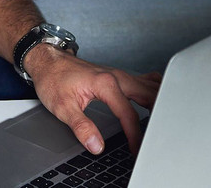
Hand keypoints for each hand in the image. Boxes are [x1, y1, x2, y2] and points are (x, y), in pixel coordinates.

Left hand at [25, 44, 161, 155]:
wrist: (47, 60)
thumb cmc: (53, 78)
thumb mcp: (62, 107)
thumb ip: (81, 127)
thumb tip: (96, 144)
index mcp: (106, 84)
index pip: (129, 114)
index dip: (135, 135)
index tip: (136, 149)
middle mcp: (117, 76)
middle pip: (149, 96)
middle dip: (157, 117)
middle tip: (157, 136)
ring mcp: (120, 74)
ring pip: (150, 87)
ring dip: (159, 102)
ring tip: (162, 122)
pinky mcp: (118, 75)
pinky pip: (144, 81)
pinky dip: (154, 91)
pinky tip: (156, 101)